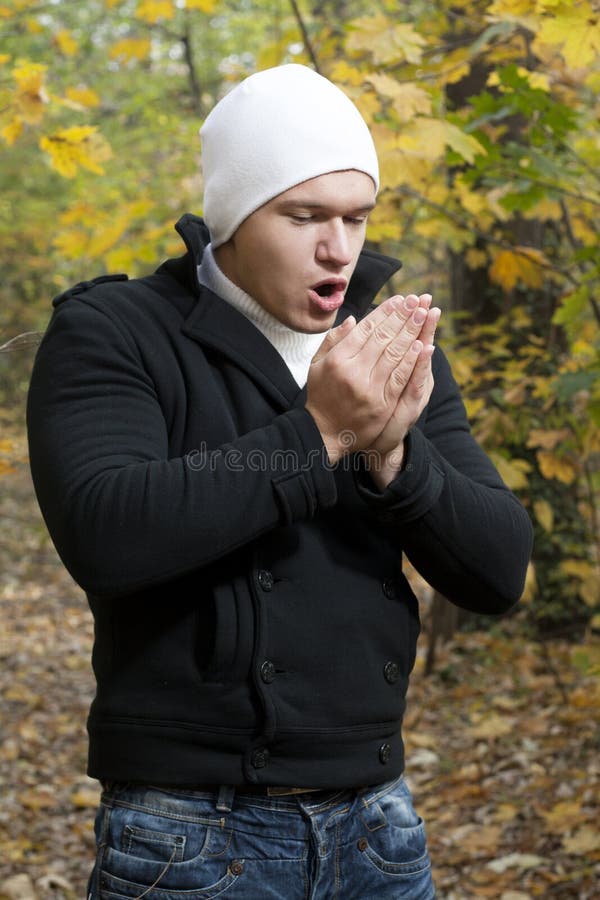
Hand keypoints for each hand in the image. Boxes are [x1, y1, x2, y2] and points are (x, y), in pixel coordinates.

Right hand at [306, 294, 438, 463]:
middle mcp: (352, 372)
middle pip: (383, 338)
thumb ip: (333, 341)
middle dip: (402, 317)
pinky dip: (412, 361)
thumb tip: (354, 319)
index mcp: (337, 360)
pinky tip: (422, 345)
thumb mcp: (316, 365)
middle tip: (417, 300)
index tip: (399, 299)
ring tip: (423, 314)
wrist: (325, 434)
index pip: (366, 330)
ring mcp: (368, 390)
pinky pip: (399, 379)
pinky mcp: (381, 405)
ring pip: (394, 355)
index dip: (384, 312)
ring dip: (411, 333)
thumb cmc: (321, 395)